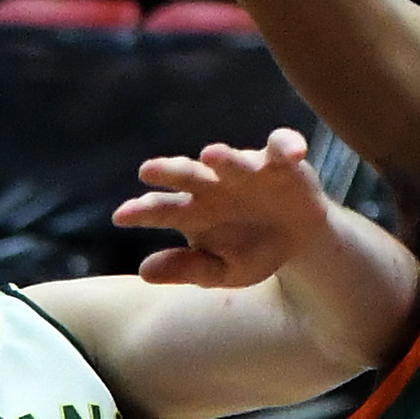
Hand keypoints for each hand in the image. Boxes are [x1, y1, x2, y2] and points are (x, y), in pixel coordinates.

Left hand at [114, 129, 328, 288]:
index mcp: (194, 212)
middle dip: (170, 171)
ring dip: (224, 158)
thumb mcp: (223, 271)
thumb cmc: (253, 253)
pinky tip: (293, 153)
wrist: (298, 240)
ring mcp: (247, 169)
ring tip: (210, 155)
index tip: (121, 216)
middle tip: (148, 171)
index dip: (142, 211)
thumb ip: (188, 269)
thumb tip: (144, 272)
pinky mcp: (282, 162)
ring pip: (232, 160)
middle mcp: (214, 184)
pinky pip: (283, 147)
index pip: (162, 209)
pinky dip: (287, 146)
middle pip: (187, 175)